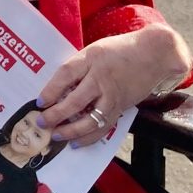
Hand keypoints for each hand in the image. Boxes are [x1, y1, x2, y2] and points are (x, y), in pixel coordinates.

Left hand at [37, 23, 192, 146]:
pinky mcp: (121, 107)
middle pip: (76, 100)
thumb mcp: (95, 50)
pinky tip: (76, 142)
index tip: (39, 102)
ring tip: (56, 135)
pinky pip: (104, 127)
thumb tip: (56, 89)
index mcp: (91, 58)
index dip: (51, 89)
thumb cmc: (120, 50)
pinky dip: (89, 137)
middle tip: (42, 122)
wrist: (153, 54)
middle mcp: (101, 77)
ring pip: (91, 118)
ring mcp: (112, 95)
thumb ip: (78, 67)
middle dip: (56, 114)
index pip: (66, 74)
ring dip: (71, 130)